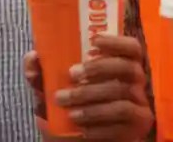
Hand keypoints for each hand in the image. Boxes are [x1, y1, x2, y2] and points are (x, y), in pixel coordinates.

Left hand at [25, 36, 152, 139]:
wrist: (73, 140)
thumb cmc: (66, 108)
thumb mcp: (49, 91)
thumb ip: (40, 74)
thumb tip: (33, 57)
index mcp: (117, 67)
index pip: (130, 48)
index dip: (116, 42)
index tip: (93, 40)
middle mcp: (133, 83)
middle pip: (128, 68)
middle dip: (99, 68)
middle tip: (72, 75)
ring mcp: (138, 105)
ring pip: (123, 97)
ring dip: (93, 102)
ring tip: (69, 111)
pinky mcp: (138, 127)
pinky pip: (124, 121)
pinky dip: (100, 124)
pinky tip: (82, 129)